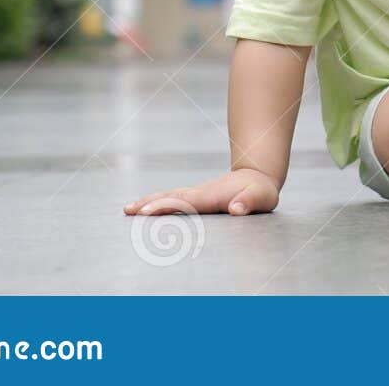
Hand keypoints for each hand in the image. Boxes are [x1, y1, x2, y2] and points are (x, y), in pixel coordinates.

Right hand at [122, 167, 280, 216]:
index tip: (146, 211)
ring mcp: (197, 194)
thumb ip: (249, 202)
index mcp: (210, 196)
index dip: (165, 206)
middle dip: (148, 203)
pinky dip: (157, 202)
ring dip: (148, 201)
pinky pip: (173, 200)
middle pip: (169, 197)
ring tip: (127, 209)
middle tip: (127, 210)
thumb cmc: (261, 191)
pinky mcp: (197, 198)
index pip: (183, 202)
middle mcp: (199, 193)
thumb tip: (237, 210)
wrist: (259, 176)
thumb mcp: (261, 198)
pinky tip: (146, 209)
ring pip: (168, 196)